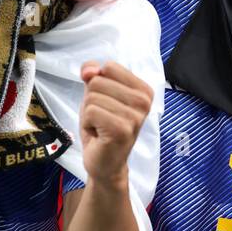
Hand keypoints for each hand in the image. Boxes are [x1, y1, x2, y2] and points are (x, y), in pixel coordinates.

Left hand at [78, 60, 152, 190]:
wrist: (105, 163)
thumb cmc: (102, 127)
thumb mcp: (96, 95)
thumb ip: (93, 74)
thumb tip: (90, 70)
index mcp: (143, 90)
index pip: (109, 67)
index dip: (98, 84)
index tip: (107, 104)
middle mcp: (144, 101)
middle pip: (98, 82)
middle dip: (91, 101)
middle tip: (102, 119)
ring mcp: (135, 116)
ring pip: (92, 97)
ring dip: (88, 114)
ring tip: (101, 127)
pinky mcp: (121, 129)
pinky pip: (90, 112)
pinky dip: (87, 124)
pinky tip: (98, 135)